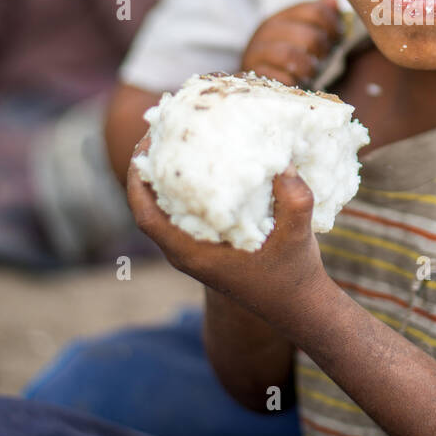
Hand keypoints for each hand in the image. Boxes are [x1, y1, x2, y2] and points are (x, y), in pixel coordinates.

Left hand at [127, 133, 332, 332]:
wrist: (299, 306)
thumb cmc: (293, 274)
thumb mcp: (297, 234)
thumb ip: (294, 198)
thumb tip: (281, 162)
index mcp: (192, 254)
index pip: (145, 216)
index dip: (136, 180)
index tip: (144, 144)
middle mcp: (186, 252)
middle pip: (150, 207)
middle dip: (150, 169)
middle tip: (163, 130)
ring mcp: (196, 251)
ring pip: (166, 209)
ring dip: (167, 177)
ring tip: (180, 139)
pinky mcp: (209, 247)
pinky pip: (185, 213)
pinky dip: (186, 188)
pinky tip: (204, 164)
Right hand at [241, 0, 342, 85]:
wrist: (256, 79)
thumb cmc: (287, 55)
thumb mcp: (302, 32)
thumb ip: (319, 16)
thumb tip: (331, 0)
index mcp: (283, 17)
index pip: (315, 11)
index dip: (333, 25)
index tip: (337, 38)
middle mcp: (268, 30)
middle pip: (309, 36)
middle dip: (323, 50)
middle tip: (324, 59)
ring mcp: (257, 52)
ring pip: (291, 56)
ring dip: (308, 68)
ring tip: (311, 73)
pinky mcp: (253, 74)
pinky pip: (280, 78)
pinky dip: (293, 82)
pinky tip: (297, 83)